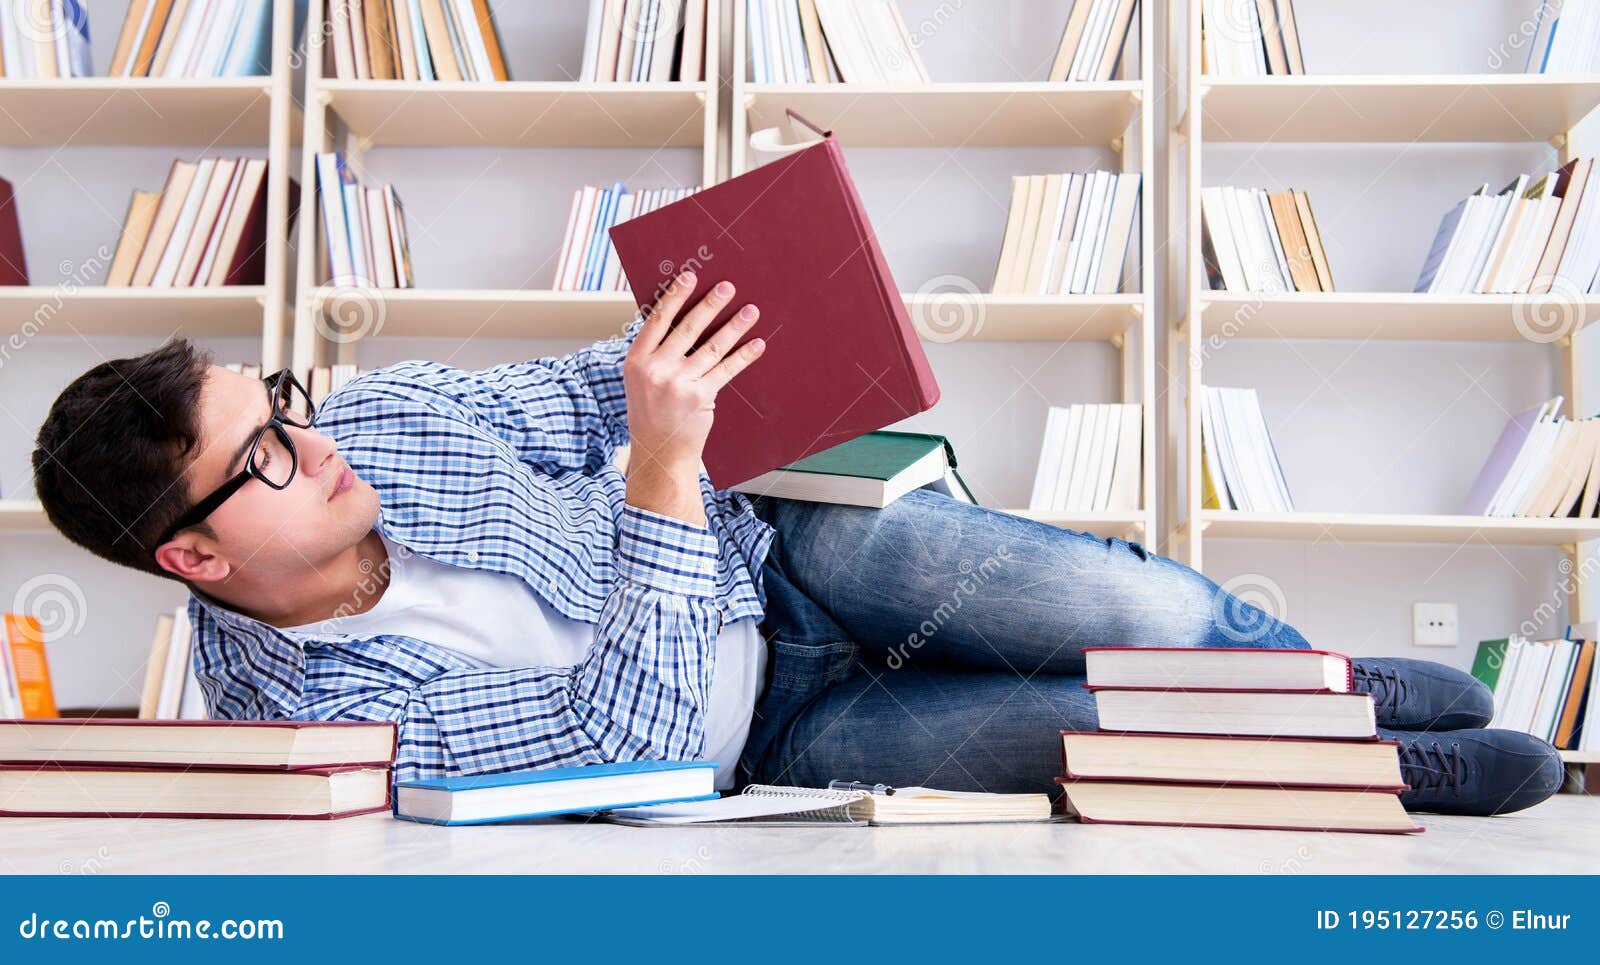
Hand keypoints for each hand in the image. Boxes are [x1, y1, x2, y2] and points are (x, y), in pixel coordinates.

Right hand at [623, 271, 765, 523]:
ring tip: (751, 311)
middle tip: (728, 287)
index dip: (674, 296)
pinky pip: (726, 370)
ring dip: (734, 326)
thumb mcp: (641, 381)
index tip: (690, 276)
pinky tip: (757, 344)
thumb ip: (655, 352)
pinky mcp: (700, 398)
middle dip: (710, 305)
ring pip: (711, 347)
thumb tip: (680, 317)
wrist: (659, 453)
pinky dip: (743, 356)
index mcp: (636, 361)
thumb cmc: (651, 413)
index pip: (657, 320)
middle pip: (688, 328)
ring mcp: (678, 384)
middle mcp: (656, 370)